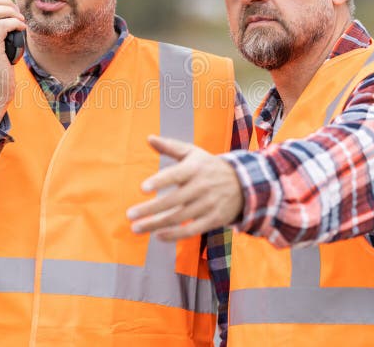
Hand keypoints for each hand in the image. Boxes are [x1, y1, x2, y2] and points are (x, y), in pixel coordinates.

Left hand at [126, 135, 243, 240]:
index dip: (159, 181)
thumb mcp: (193, 153)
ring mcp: (208, 205)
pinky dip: (174, 235)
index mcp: (195, 168)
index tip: (142, 188)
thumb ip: (170, 146)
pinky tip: (157, 235)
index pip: (175, 175)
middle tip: (129, 214)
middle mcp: (201, 187)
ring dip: (155, 225)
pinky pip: (191, 231)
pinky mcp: (213, 220)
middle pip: (172, 201)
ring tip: (136, 228)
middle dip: (149, 209)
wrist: (243, 183)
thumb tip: (149, 138)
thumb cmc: (209, 166)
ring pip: (179, 218)